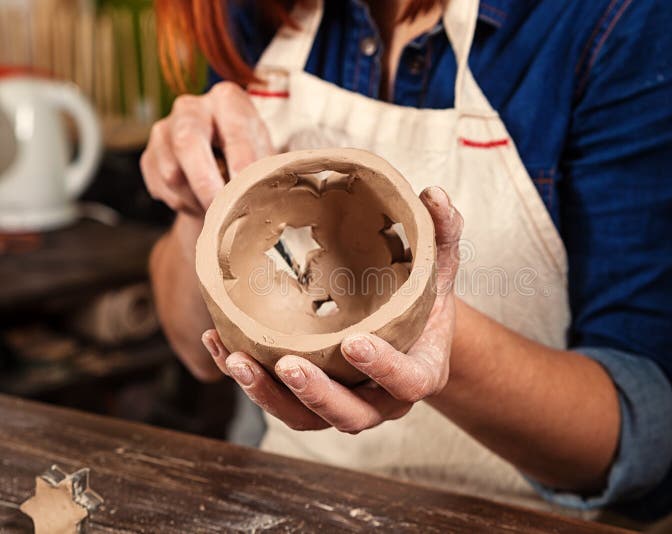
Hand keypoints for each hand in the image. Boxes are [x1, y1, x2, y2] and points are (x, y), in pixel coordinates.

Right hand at [140, 81, 271, 215]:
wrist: (221, 167)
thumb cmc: (250, 158)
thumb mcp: (265, 158)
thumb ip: (263, 171)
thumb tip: (264, 193)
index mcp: (228, 100)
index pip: (234, 130)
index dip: (241, 160)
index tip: (246, 185)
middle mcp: (191, 108)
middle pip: (187, 142)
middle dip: (205, 183)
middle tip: (222, 211)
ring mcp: (164, 130)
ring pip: (172, 174)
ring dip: (197, 200)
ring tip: (219, 206)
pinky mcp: (149, 156)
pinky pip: (161, 188)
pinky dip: (184, 204)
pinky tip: (200, 201)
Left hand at [201, 186, 463, 432]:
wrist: (408, 328)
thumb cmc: (421, 295)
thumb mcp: (437, 264)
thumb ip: (440, 232)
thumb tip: (434, 193)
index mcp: (420, 371)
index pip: (408, 381)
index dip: (382, 368)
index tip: (353, 342)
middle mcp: (382, 400)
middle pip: (352, 414)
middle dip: (317, 393)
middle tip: (286, 362)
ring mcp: (346, 405)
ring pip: (307, 418)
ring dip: (270, 396)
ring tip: (237, 360)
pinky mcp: (312, 402)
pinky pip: (279, 403)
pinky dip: (250, 381)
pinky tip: (220, 345)